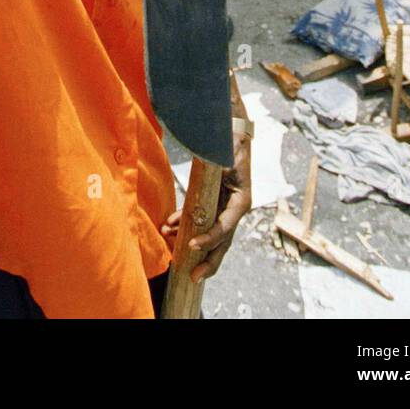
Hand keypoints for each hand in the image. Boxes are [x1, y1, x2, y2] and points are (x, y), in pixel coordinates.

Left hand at [161, 143, 250, 283]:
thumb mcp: (225, 158)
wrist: (230, 133)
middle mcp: (234, 209)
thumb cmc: (228, 144)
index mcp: (240, 201)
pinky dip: (184, 224)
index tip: (192, 245)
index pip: (225, 227)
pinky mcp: (213, 202)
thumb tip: (206, 176)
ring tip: (170, 247)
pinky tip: (169, 226)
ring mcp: (224, 207)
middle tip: (193, 277)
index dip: (209, 239)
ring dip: (189, 241)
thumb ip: (216, 170)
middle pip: (222, 242)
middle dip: (207, 261)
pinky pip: (199, 219)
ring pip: (208, 233)